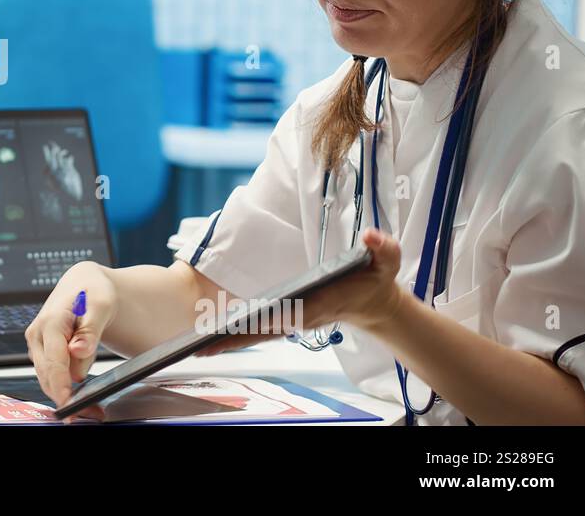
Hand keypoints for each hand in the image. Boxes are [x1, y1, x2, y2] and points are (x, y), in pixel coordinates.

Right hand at [25, 261, 115, 414]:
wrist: (84, 284)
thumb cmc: (93, 291)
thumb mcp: (101, 304)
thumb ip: (90, 329)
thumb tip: (77, 350)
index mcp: (50, 322)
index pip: (53, 362)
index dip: (61, 387)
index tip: (71, 405)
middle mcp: (37, 334)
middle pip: (47, 376)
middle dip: (67, 398)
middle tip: (92, 413)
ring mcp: (37, 344)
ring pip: (47, 379)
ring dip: (66, 395)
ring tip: (92, 408)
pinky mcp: (41, 351)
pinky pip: (51, 375)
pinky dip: (64, 387)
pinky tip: (82, 394)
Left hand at [197, 228, 406, 355]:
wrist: (375, 304)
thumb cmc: (376, 279)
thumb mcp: (387, 260)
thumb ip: (382, 248)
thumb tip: (370, 237)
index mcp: (320, 303)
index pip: (289, 313)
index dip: (264, 319)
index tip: (237, 327)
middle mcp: (302, 316)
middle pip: (263, 330)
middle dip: (233, 338)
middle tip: (199, 345)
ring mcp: (293, 322)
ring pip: (257, 334)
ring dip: (228, 340)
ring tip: (196, 346)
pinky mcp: (287, 322)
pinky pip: (258, 331)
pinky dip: (236, 335)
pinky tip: (213, 339)